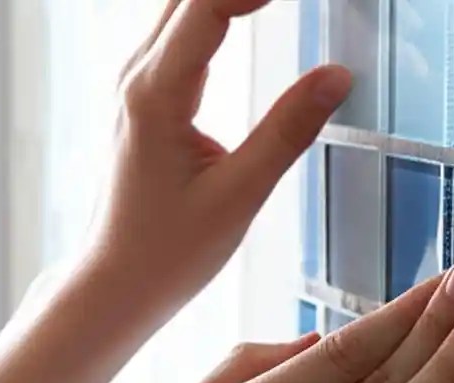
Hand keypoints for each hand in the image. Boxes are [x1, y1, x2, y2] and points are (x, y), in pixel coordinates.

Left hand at [91, 0, 351, 314]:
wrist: (117, 283)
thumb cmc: (168, 251)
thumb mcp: (240, 194)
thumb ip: (288, 130)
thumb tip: (337, 76)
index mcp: (156, 94)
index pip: (208, 4)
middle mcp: (138, 77)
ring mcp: (137, 85)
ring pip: (181, 6)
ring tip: (277, 1)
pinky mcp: (147, 97)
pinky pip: (180, 31)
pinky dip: (217, 10)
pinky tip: (250, 11)